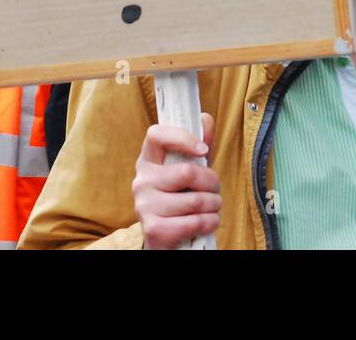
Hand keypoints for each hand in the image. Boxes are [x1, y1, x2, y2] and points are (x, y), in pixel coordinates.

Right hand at [132, 112, 220, 249]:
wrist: (166, 235)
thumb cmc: (180, 196)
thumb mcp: (189, 168)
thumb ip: (199, 144)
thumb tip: (205, 119)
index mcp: (148, 160)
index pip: (155, 135)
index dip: (182, 138)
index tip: (203, 149)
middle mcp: (141, 181)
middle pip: (187, 172)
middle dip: (212, 182)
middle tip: (214, 189)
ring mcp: (144, 206)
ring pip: (196, 200)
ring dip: (214, 205)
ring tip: (211, 206)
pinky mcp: (154, 230)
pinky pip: (195, 222)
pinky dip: (211, 222)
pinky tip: (208, 221)